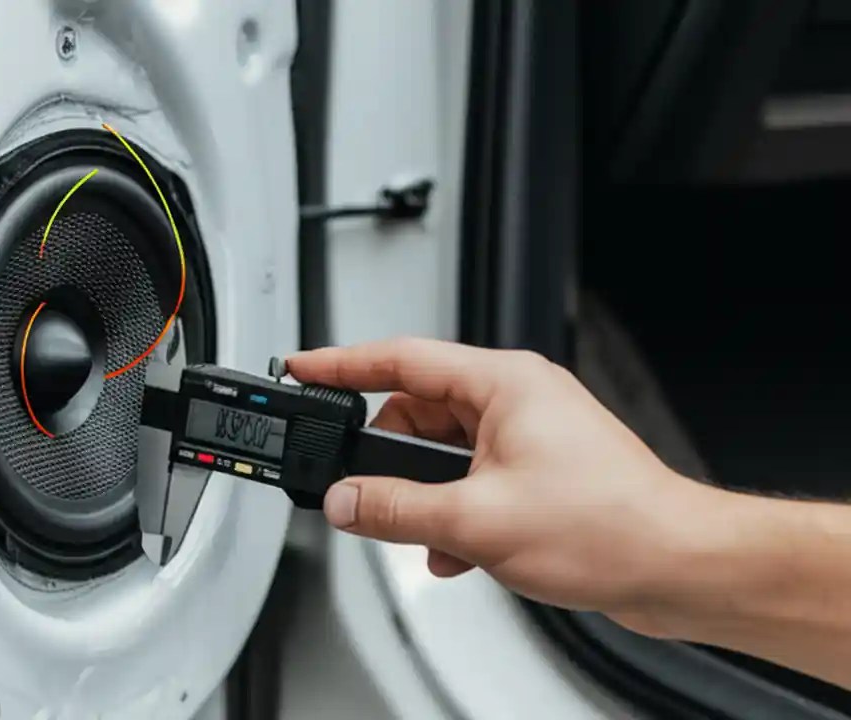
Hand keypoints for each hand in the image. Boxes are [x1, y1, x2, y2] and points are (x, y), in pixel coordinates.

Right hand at [287, 338, 713, 625]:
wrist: (679, 564)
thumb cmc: (610, 524)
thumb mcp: (476, 520)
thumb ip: (396, 508)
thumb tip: (347, 500)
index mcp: (503, 382)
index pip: (400, 357)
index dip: (342, 363)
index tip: (303, 368)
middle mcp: (516, 398)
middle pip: (418, 411)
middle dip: (389, 458)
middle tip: (363, 490)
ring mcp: (529, 434)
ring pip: (444, 452)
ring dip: (424, 495)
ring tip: (426, 534)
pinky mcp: (538, 471)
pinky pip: (471, 479)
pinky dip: (453, 513)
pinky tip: (455, 551)